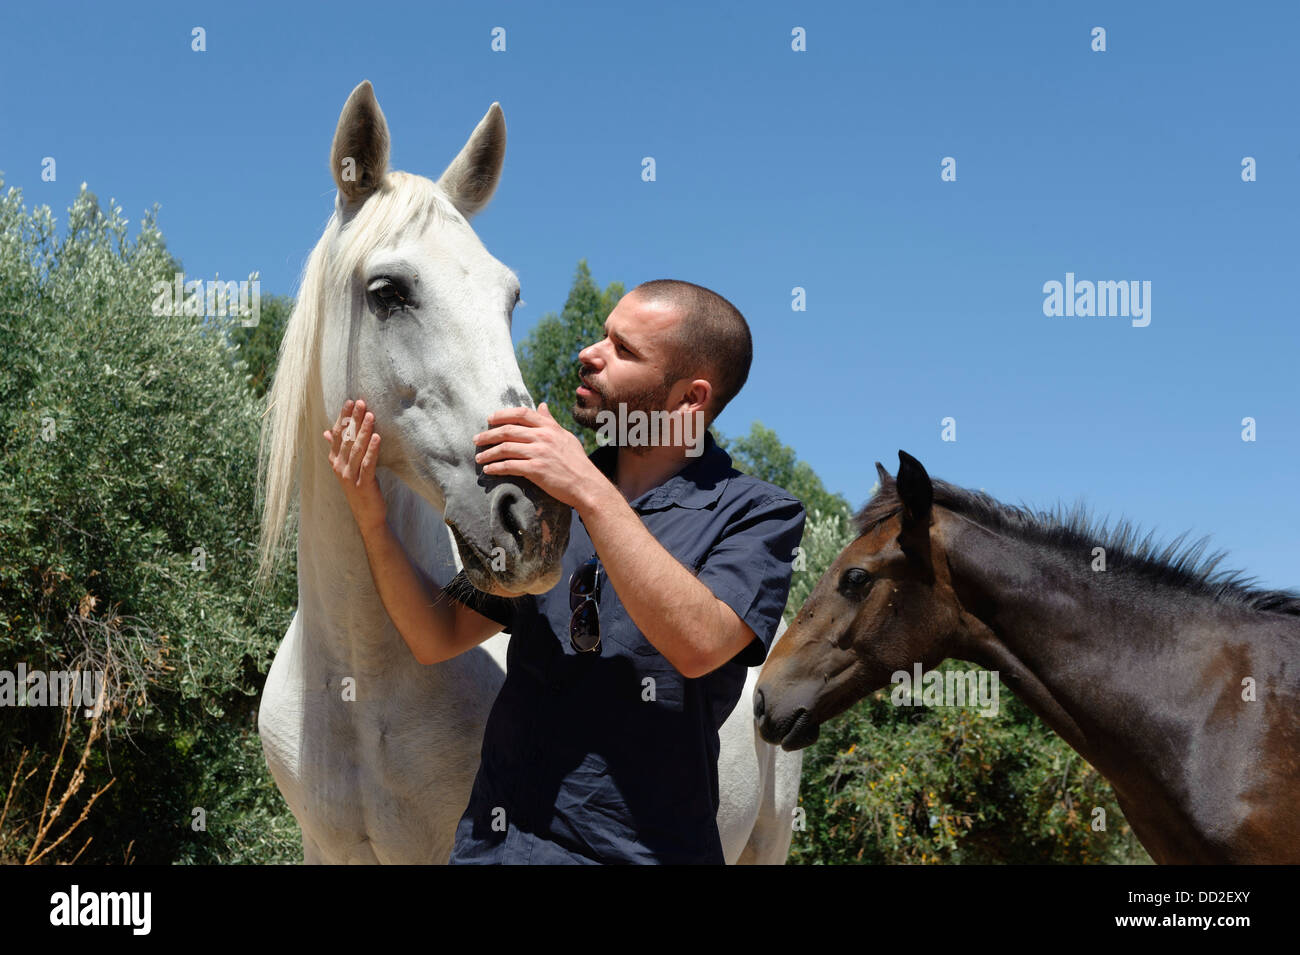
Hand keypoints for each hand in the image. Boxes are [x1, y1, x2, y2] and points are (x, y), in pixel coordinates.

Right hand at [323, 398, 386, 534]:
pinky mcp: (363, 484)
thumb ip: (336, 449)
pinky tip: (377, 437)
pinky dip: (372, 449)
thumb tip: (326, 432)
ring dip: (364, 431)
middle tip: (361, 402)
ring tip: (371, 415)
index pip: (336, 434)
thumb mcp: (346, 467)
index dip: (343, 418)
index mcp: (335, 461)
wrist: (367, 515)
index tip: (349, 402)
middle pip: (346, 439)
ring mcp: (350, 476)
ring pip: (356, 449)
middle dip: (354, 420)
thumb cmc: (358, 488)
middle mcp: (339, 467)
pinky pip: (368, 464)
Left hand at [473, 402, 602, 509]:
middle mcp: (543, 437)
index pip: (521, 413)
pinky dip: (496, 467)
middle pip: (508, 430)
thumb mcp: (565, 436)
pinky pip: (509, 466)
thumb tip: (541, 405)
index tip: (489, 419)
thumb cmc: (577, 462)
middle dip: (488, 435)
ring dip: (488, 453)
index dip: (502, 414)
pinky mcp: (536, 470)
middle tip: (476, 440)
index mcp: (549, 427)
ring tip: (479, 458)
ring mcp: (539, 453)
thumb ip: (550, 422)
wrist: (586, 485)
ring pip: (505, 448)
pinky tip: (489, 470)